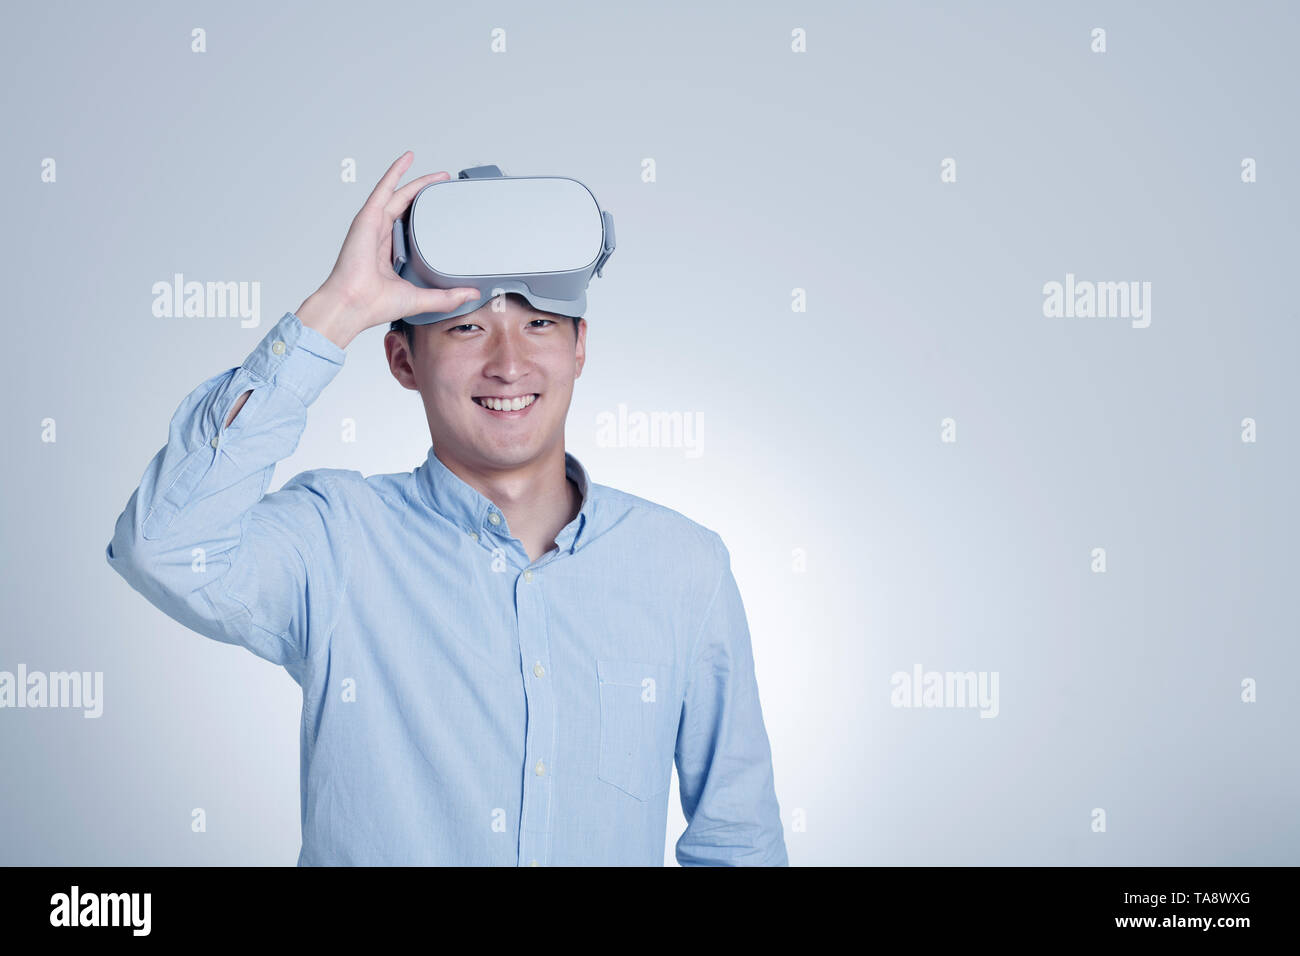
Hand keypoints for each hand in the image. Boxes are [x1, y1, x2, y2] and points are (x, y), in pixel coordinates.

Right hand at [297, 151, 479, 348]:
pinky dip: (395, 172)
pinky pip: (383, 189)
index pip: (410, 228)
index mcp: (390, 253)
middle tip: (446, 186)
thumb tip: (472, 295)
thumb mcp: (422, 298)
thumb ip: (447, 297)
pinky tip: (408, 159)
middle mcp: (381, 236)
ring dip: (417, 182)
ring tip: (439, 175)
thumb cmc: (376, 304)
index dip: (426, 216)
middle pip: (407, 207)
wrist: (355, 303)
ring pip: (398, 195)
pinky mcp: (368, 217)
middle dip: (426, 194)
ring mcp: (373, 225)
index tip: (444, 211)